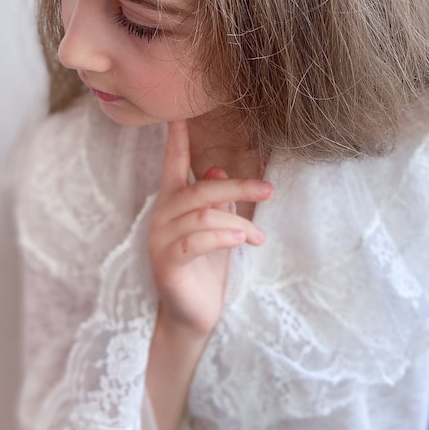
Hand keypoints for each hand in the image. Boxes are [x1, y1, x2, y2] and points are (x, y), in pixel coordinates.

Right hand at [148, 119, 271, 338]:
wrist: (193, 316)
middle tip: (268, 190)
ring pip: (202, 215)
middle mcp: (161, 217)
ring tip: (258, 237)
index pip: (172, 164)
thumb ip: (216, 201)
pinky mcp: (167, 263)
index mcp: (173, 203)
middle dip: (237, 187)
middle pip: (200, 190)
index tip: (178, 113)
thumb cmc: (207, 270)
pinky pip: (195, 241)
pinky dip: (222, 237)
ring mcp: (160, 240)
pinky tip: (242, 241)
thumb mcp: (217, 229)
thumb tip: (218, 169)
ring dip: (237, 221)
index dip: (176, 140)